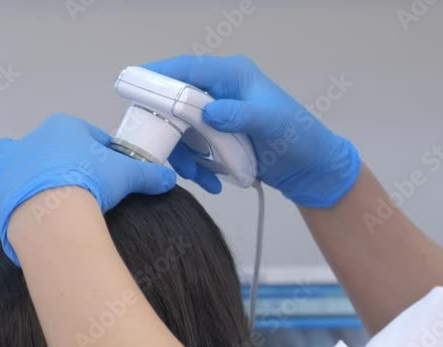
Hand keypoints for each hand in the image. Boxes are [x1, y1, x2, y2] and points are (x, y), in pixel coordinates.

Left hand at [0, 113, 212, 264]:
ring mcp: (9, 162)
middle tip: (76, 187)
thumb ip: (151, 176)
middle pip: (48, 148)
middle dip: (59, 162)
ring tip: (22, 179)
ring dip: (13, 164)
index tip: (116, 179)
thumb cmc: (95, 187)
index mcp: (66, 129)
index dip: (105, 161)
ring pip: (8, 155)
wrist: (58, 212)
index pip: (90, 141)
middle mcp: (34, 139)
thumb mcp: (133, 178)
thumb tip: (169, 179)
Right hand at [144, 55, 360, 207]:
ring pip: (179, 131)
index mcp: (231, 75)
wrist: (310, 169)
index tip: (132, 87)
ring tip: (198, 176)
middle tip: (164, 152)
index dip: (158, 76)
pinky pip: (192, 150)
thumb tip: (211, 111)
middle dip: (169, 131)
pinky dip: (196, 167)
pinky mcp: (215, 139)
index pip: (187, 68)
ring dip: (183, 156)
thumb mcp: (273, 124)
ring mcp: (215, 115)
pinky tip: (211, 182)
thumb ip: (242, 114)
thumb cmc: (299, 138)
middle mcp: (219, 91)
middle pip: (174, 102)